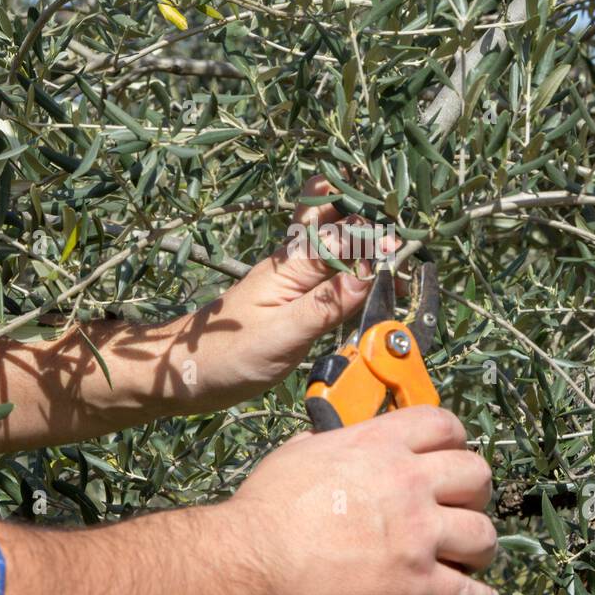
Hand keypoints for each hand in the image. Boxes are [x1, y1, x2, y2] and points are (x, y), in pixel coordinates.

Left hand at [173, 175, 397, 412]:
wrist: (187, 373)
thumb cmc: (227, 355)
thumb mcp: (280, 336)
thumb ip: (324, 306)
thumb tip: (368, 274)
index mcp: (291, 263)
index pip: (340, 231)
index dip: (372, 231)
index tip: (402, 244)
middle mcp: (296, 263)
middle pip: (339, 222)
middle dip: (373, 221)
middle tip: (408, 236)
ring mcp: (297, 280)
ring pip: (340, 247)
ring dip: (369, 245)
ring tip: (401, 256)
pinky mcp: (298, 301)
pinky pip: (335, 277)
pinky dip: (358, 274)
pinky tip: (376, 281)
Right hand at [227, 406, 498, 594]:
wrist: (254, 561)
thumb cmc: (266, 510)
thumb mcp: (299, 453)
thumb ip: (329, 446)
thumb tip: (326, 442)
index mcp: (380, 445)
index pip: (444, 424)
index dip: (456, 442)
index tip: (453, 456)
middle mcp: (407, 483)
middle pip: (477, 475)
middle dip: (476, 494)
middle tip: (461, 509)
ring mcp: (417, 534)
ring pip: (484, 535)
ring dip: (479, 549)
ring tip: (467, 559)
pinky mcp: (415, 584)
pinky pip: (470, 594)